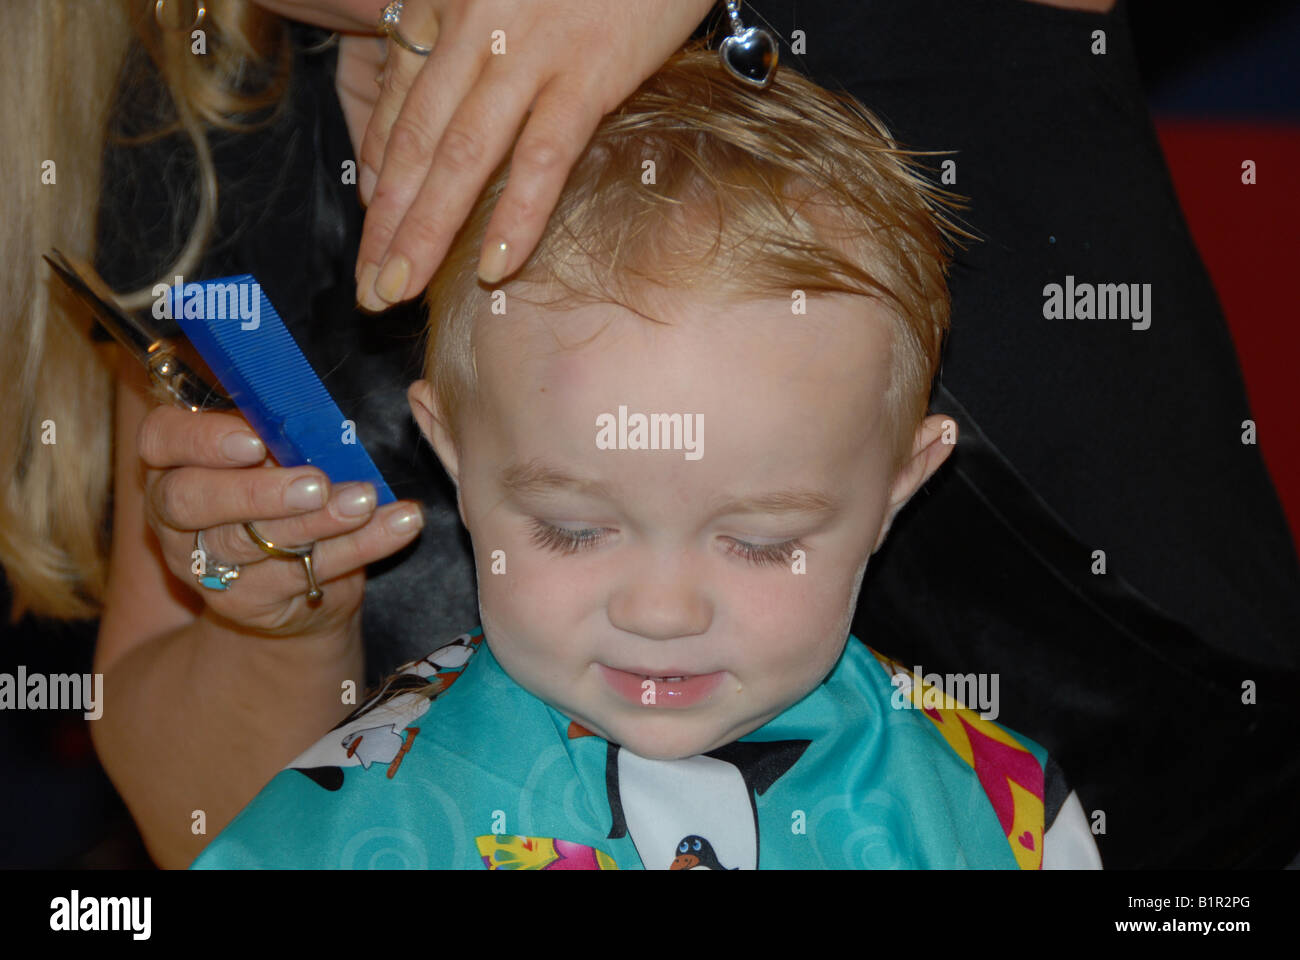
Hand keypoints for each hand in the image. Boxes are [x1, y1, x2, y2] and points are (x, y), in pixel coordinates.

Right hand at [137, 406, 424, 638]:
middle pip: (193, 501)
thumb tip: (319, 405)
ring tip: (365, 500)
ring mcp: (210, 567)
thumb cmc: (280, 491)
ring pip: (254, 543)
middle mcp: (178, 518)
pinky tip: (401, 524)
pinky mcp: (252, 603)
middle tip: (315, 484)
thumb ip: (279, 429)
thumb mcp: (274, 453)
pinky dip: (364, 545)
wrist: (294, 583)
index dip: (201, 439)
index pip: (162, 439)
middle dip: (256, 491)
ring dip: (318, 521)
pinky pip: (311, 572)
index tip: (254, 442)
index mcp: (174, 463)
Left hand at [353, 0, 717, 309]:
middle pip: (418, 143)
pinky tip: (496, 264)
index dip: (380, 182)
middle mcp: (474, 28)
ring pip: (463, 156)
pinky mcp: (586, 72)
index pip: (401, 112)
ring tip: (399, 288)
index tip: (371, 238)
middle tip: (368, 290)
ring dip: (427, 229)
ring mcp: (528, 53)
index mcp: (449, 7)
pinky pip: (543, 156)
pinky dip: (517, 214)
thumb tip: (462, 119)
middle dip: (388, 223)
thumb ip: (477, 41)